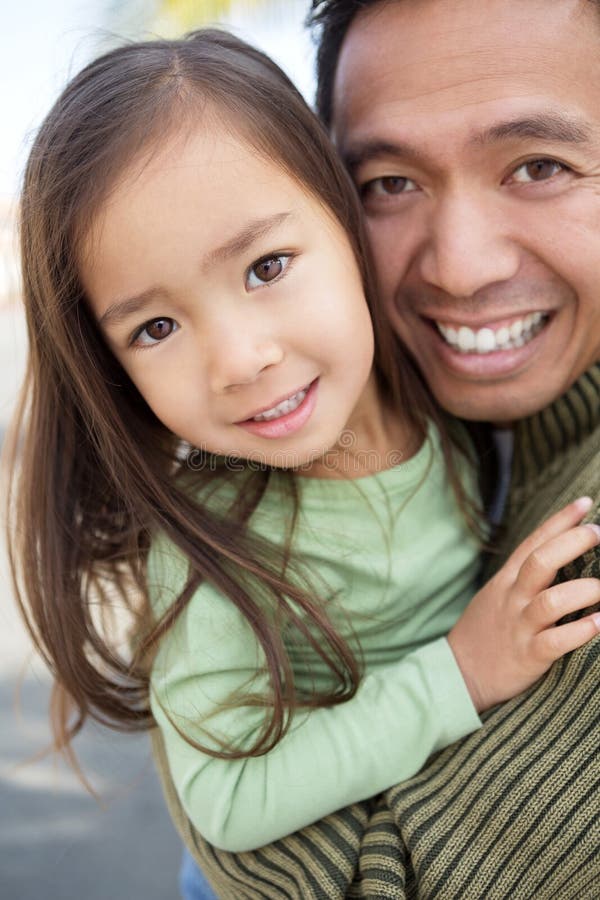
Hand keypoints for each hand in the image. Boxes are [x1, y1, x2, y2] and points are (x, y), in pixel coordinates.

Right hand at [448, 497, 599, 712]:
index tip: (585, 503)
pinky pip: (555, 642)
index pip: (534, 542)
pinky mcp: (527, 656)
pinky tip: (599, 623)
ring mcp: (520, 626)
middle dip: (572, 543)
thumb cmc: (484, 632)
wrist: (457, 672)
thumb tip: (557, 554)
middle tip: (598, 532)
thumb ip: (523, 576)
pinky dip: (580, 631)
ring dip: (583, 590)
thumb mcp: (496, 595)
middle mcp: (513, 598)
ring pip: (550, 601)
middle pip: (541, 562)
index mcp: (507, 581)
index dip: (559, 521)